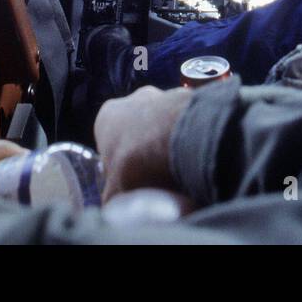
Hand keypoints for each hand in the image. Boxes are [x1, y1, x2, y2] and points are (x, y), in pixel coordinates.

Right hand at [94, 86, 193, 200]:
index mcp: (106, 117)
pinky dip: (190, 135)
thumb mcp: (114, 191)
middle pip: (138, 127)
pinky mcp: (190, 97)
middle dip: (147, 146)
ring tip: (179, 167)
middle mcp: (132, 98)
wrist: (174, 142)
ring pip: (165, 121)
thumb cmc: (135, 165)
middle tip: (157, 172)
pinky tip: (194, 155)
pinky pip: (188, 120)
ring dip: (170, 139)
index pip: (109, 139)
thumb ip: (112, 195)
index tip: (131, 177)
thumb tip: (113, 207)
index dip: (120, 160)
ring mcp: (162, 94)